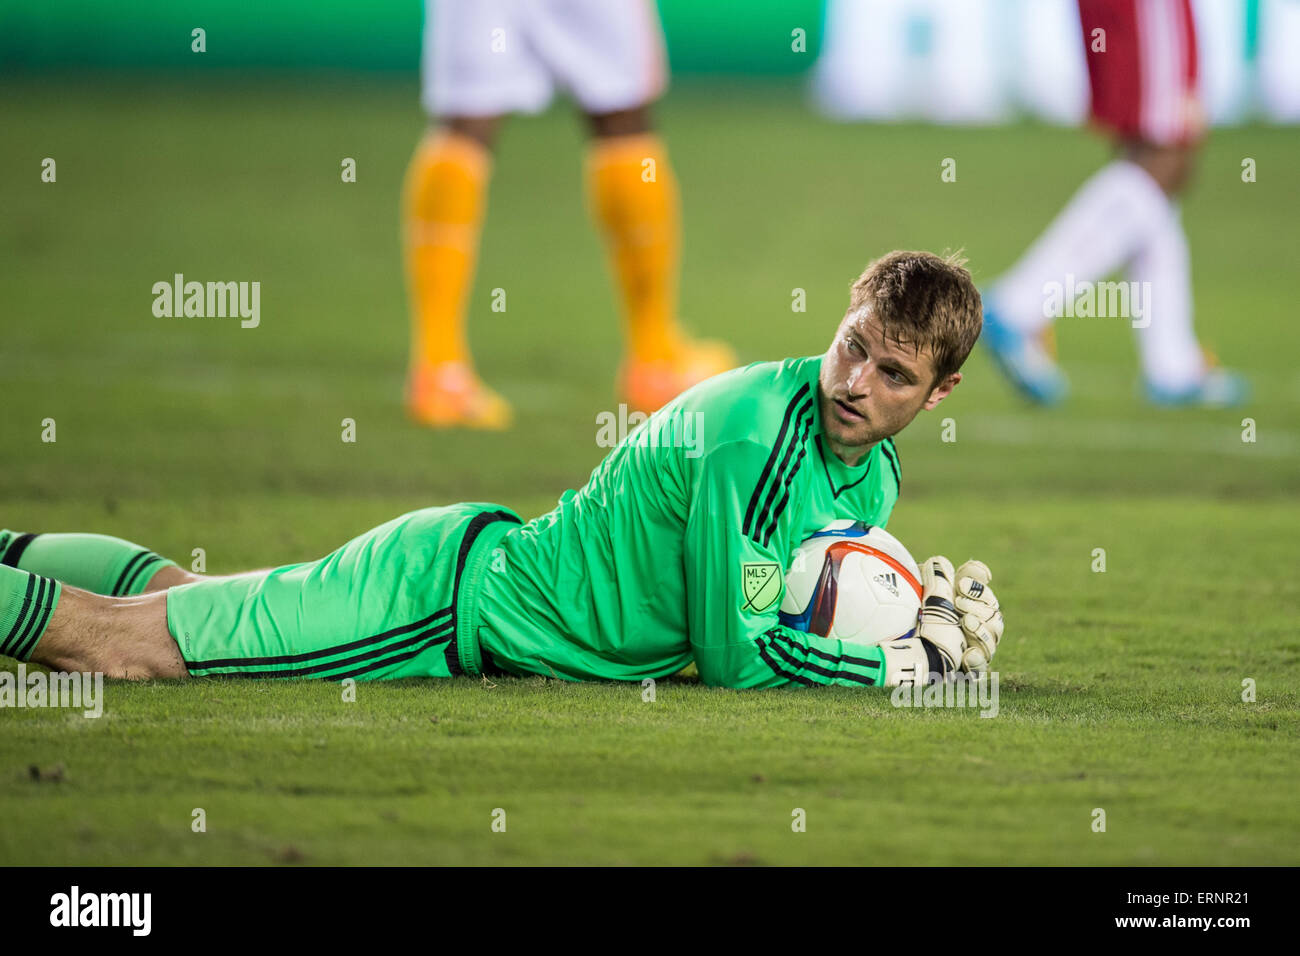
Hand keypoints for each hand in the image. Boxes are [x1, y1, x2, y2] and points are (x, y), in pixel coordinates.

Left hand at [917, 555, 1003, 673]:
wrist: (905, 654)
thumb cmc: (917, 625)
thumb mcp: (927, 600)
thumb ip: (937, 579)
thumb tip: (942, 561)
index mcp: (970, 611)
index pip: (986, 598)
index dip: (978, 589)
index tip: (961, 583)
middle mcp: (976, 631)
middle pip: (995, 616)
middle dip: (979, 605)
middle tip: (958, 602)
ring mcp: (975, 651)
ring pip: (993, 639)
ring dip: (981, 628)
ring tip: (966, 621)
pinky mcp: (969, 671)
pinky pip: (983, 666)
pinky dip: (978, 658)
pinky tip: (968, 653)